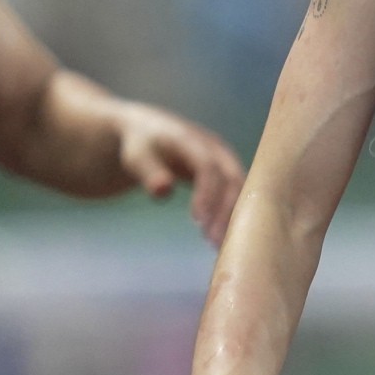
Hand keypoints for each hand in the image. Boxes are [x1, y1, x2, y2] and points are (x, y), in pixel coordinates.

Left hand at [117, 104, 246, 244]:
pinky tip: (219, 237)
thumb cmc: (141, 145)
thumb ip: (149, 172)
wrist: (150, 130)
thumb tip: (162, 190)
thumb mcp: (137, 156)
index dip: (206, 193)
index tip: (197, 220)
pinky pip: (235, 193)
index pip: (207, 166)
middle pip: (230, 179)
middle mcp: (214, 148)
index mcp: (192, 140)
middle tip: (214, 242)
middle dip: (225, 210)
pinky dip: (230, 214)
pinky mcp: (225, 171)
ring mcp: (223, 159)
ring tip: (217, 245)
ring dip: (231, 216)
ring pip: (238, 188)